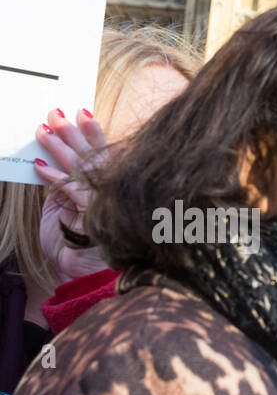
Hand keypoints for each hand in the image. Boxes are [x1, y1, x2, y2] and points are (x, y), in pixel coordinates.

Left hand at [34, 108, 109, 282]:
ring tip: (44, 131)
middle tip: (57, 114)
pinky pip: (75, 193)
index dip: (96, 134)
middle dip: (76, 134)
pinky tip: (40, 166)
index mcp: (116, 193)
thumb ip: (70, 188)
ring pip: (86, 170)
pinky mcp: (97, 220)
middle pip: (97, 158)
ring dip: (62, 149)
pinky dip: (56, 179)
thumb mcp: (71, 212)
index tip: (84, 113)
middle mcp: (117, 197)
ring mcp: (110, 207)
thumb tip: (55, 161)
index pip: (107, 157)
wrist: (89, 281)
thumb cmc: (82, 250)